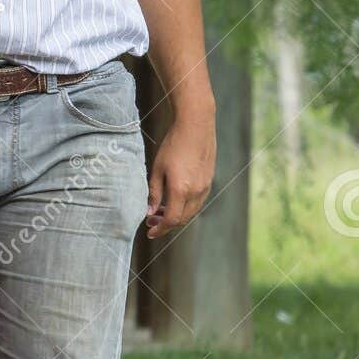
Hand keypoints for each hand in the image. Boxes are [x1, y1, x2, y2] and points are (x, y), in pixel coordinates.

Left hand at [145, 112, 215, 237]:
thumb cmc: (173, 145)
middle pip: (182, 219)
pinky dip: (185, 207)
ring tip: (161, 211)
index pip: (171, 220)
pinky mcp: (209, 181)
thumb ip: (154, 192)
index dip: (160, 229)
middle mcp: (196, 192)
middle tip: (152, 221)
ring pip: (191, 212)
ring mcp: (205, 187)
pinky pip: (197, 202)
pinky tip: (175, 200)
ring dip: (177, 216)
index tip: (150, 232)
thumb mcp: (157, 168)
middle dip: (167, 225)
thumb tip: (150, 212)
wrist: (196, 126)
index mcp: (181, 190)